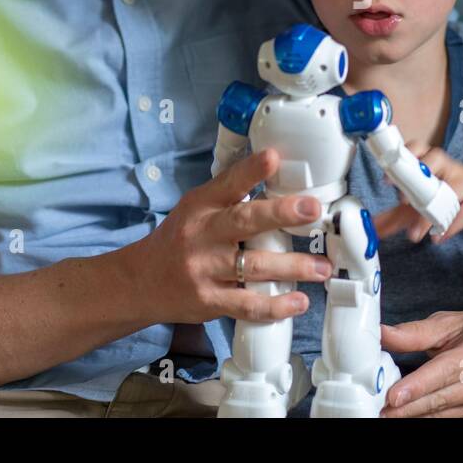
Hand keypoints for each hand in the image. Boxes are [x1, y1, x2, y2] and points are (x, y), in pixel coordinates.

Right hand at [133, 149, 332, 323]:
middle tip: (312, 209)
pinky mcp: (209, 301)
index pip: (228, 183)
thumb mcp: (196, 206)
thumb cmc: (179, 239)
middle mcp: (203, 235)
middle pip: (244, 221)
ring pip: (254, 266)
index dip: (251, 170)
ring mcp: (205, 269)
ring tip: (321, 267)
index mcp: (202, 206)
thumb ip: (230, 191)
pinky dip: (275, 306)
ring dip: (293, 267)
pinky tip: (298, 302)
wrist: (140, 282)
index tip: (274, 157)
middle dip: (281, 213)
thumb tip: (275, 168)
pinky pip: (247, 305)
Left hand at [374, 142, 462, 245]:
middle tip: (403, 202)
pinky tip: (438, 237)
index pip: (418, 148)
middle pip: (436, 158)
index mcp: (432, 163)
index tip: (387, 179)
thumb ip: (397, 216)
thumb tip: (371, 227)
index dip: (402, 157)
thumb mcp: (421, 208)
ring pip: (450, 189)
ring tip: (416, 234)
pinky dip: (450, 226)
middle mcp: (450, 167)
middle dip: (419, 176)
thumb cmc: (450, 201)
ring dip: (430, 214)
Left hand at [380, 307, 462, 417]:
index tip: (393, 396)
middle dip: (409, 408)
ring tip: (390, 415)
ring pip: (445, 414)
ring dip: (415, 416)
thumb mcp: (451, 322)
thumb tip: (382, 334)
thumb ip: (415, 332)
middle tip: (383, 411)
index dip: (417, 386)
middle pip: (442, 399)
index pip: (444, 372)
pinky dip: (429, 417)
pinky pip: (452, 418)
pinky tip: (410, 415)